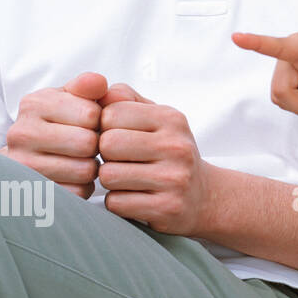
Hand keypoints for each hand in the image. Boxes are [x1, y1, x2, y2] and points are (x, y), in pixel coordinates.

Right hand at [0, 72, 107, 196]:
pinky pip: (78, 193)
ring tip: (82, 160)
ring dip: (92, 167)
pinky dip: (84, 187)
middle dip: (98, 145)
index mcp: (33, 104)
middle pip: (87, 143)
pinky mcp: (32, 193)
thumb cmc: (61, 122)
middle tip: (90, 145)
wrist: (27, 157)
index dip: (101, 120)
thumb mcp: (72, 98)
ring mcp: (22, 165)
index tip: (92, 123)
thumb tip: (99, 83)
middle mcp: (21, 133)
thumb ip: (88, 86)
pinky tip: (73, 178)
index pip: (91, 114)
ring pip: (84, 170)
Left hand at [96, 84, 216, 234]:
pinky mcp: (166, 208)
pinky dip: (118, 202)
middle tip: (120, 160)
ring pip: (108, 175)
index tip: (119, 137)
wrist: (204, 195)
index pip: (111, 113)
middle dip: (105, 155)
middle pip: (107, 144)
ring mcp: (174, 179)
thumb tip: (92, 89)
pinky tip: (134, 197)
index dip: (105, 127)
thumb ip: (125, 99)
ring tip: (128, 179)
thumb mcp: (156, 118)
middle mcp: (176, 146)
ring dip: (110, 181)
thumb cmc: (168, 152)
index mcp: (172, 119)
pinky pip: (116, 203)